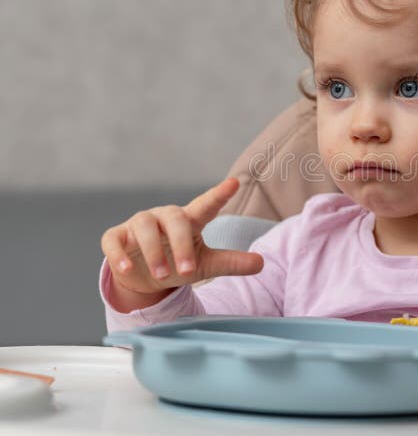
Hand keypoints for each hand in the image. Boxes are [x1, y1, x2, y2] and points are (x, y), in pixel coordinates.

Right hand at [100, 177, 263, 294]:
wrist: (145, 277)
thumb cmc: (179, 263)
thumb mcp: (207, 265)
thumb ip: (232, 262)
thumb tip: (262, 263)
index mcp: (190, 220)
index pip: (206, 204)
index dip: (219, 194)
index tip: (235, 183)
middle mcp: (164, 217)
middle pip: (175, 218)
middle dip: (181, 244)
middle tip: (187, 272)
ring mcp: (138, 225)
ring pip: (144, 227)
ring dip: (153, 252)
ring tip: (162, 275)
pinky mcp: (116, 237)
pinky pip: (114, 240)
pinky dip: (118, 254)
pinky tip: (126, 268)